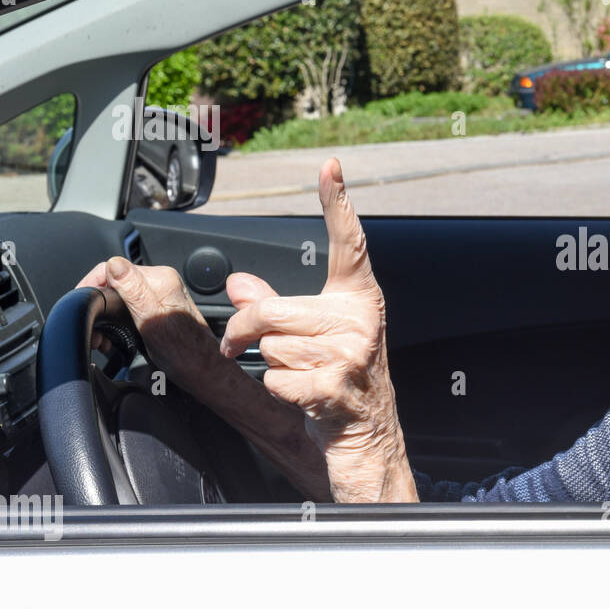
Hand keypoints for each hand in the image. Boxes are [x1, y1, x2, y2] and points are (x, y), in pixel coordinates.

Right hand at [76, 256, 219, 392]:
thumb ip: (134, 291)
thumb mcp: (153, 322)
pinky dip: (116, 318)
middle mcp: (161, 282)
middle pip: (114, 280)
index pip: (113, 267)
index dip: (92, 285)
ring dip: (105, 312)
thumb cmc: (184, 353)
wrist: (202, 370)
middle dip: (98, 302)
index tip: (82, 303)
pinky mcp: (158, 306)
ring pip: (119, 294)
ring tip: (102, 336)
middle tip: (93, 328)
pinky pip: (128, 304)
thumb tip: (114, 265)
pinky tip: (114, 335)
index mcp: (160, 279)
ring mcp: (160, 294)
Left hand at [220, 158, 414, 501]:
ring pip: (270, 347)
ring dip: (271, 369)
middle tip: (239, 348)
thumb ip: (275, 309)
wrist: (370, 442)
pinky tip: (307, 399)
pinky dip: (280, 393)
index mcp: (358, 300)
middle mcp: (361, 320)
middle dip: (245, 335)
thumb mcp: (311, 342)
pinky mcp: (338, 385)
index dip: (337, 202)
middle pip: (271, 310)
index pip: (348, 244)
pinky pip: (276, 378)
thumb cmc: (342, 388)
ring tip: (303, 381)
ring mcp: (353, 352)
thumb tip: (239, 286)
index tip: (329, 166)